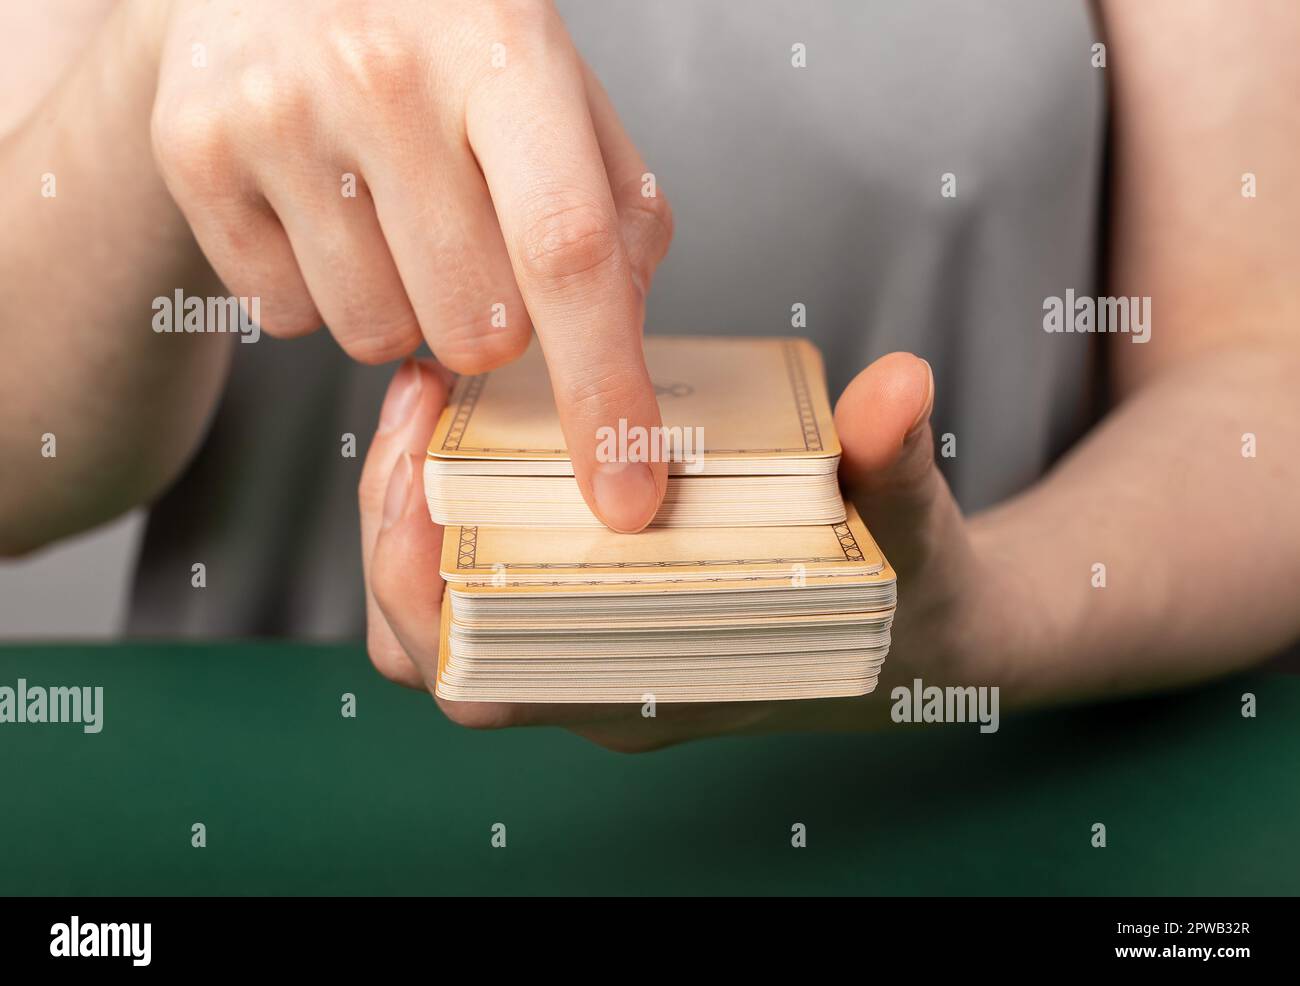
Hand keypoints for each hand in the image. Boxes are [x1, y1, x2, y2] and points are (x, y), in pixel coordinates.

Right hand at [147, 0, 670, 530]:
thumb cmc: (435, 33)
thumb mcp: (550, 83)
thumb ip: (613, 205)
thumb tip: (619, 338)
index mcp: (503, 48)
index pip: (568, 252)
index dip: (602, 390)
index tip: (624, 495)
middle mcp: (383, 73)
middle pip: (475, 331)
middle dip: (490, 323)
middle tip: (465, 234)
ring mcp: (276, 113)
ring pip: (377, 340)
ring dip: (401, 307)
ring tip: (386, 205)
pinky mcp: (195, 153)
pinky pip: (289, 319)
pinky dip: (318, 290)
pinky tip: (320, 204)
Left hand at [361, 353, 1026, 750]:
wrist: (919, 627)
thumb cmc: (901, 596)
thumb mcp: (903, 530)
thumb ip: (892, 462)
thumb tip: (900, 386)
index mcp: (653, 687)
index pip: (489, 681)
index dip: (427, 596)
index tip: (421, 485)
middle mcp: (602, 680)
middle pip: (433, 644)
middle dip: (392, 524)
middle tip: (420, 405)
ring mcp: (589, 643)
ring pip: (438, 611)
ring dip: (409, 508)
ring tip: (434, 404)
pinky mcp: (592, 598)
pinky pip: (477, 571)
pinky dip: (451, 501)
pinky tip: (479, 420)